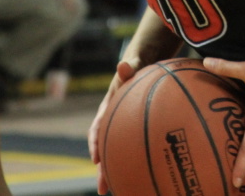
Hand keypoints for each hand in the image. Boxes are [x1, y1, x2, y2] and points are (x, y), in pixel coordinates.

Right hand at [89, 60, 136, 193]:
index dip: (95, 143)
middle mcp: (113, 119)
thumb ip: (130, 66)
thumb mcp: (134, 62)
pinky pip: (137, 144)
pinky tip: (149, 172)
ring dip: (118, 169)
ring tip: (120, 189)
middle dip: (103, 168)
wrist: (145, 61)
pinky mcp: (136, 127)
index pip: (97, 127)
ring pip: (119, 150)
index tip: (95, 159)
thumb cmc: (138, 63)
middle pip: (105, 147)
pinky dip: (139, 158)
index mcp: (108, 106)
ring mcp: (125, 124)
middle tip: (103, 188)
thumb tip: (123, 65)